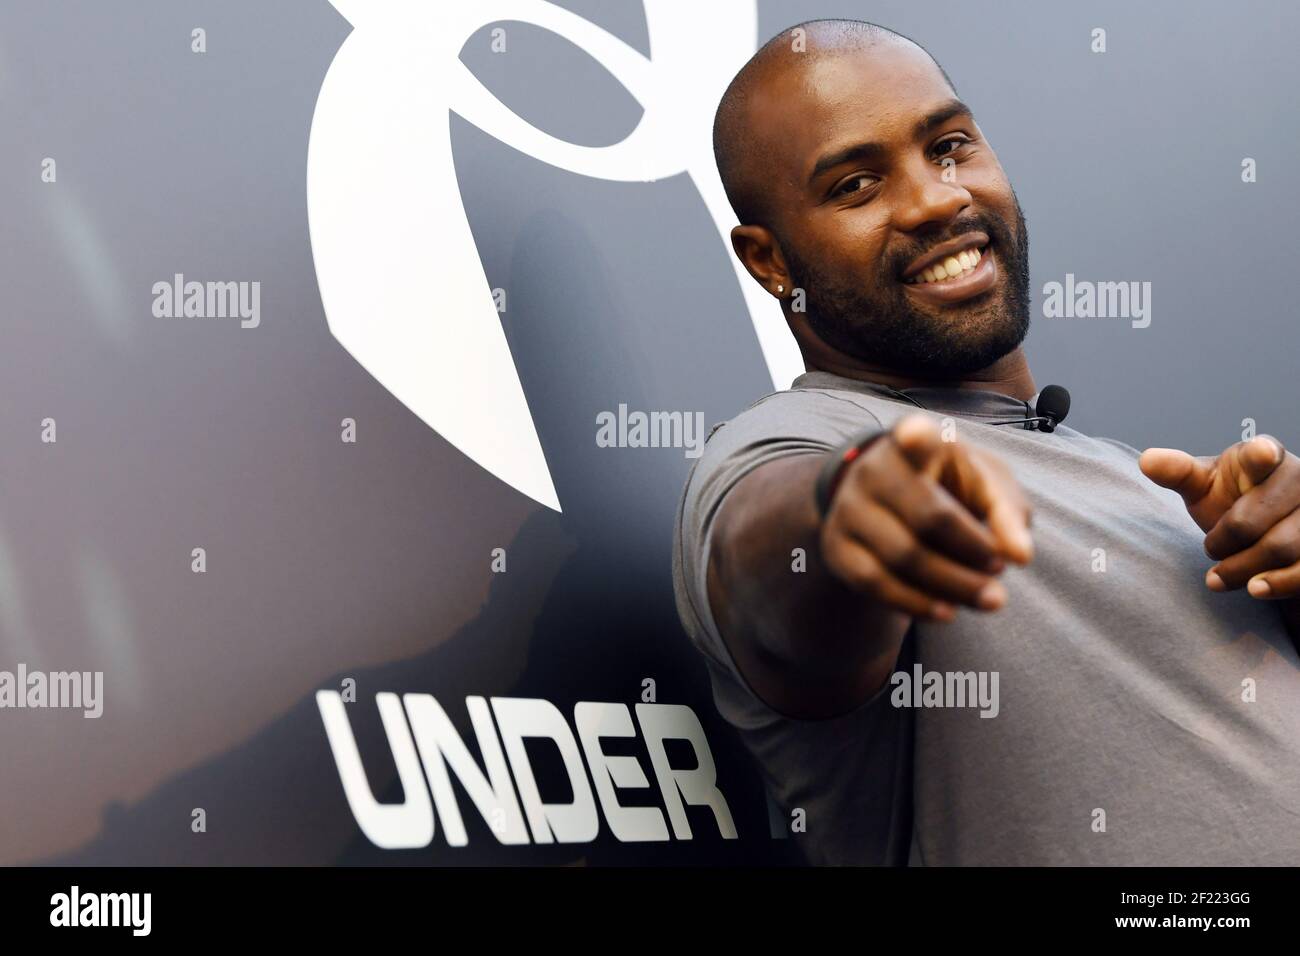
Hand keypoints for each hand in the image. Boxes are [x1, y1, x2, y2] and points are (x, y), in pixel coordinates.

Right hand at [819, 413, 1033, 621]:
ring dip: (953, 585)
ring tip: (990, 599)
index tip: (915, 435)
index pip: (914, 435)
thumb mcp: (984, 484)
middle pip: (928, 516)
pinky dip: (916, 604)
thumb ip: (1007, 512)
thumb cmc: (949, 487)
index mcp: (916, 439)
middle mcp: (873, 469)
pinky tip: (948, 612)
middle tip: (1003, 572)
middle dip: (972, 552)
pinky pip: (875, 583)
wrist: (887, 501)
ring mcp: (849, 508)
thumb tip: (1018, 555)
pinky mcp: (836, 546)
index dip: (914, 437)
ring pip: (903, 556)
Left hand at [1140, 434, 1299, 598]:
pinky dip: (1276, 584)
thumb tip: (1146, 460)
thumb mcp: (1203, 486)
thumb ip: (1178, 472)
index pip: (1262, 454)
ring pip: (1280, 548)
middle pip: (1253, 520)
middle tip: (1209, 549)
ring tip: (1218, 577)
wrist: (1268, 532)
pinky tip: (1254, 589)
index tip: (1261, 454)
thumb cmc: (1232, 500)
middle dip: (1222, 542)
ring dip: (1241, 568)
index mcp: (1264, 455)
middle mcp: (1298, 478)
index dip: (1260, 455)